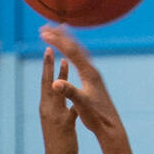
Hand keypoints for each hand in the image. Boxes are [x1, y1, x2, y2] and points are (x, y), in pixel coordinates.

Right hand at [39, 26, 124, 140]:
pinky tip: (70, 54)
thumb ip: (69, 91)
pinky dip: (72, 52)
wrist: (110, 126)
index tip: (43, 34)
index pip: (70, 51)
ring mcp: (93, 74)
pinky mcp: (93, 80)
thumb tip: (55, 83)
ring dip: (67, 41)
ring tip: (58, 31)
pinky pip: (81, 60)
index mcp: (88, 73)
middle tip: (45, 26)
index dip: (57, 41)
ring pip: (79, 51)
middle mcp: (92, 70)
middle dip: (60, 35)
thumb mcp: (81, 103)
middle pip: (75, 46)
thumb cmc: (96, 116)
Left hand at [39, 45, 77, 153]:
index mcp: (50, 109)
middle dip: (50, 66)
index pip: (49, 83)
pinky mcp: (55, 119)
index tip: (50, 50)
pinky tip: (68, 85)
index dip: (50, 67)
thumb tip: (71, 101)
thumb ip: (69, 112)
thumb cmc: (63, 147)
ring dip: (59, 75)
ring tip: (63, 62)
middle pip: (48, 82)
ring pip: (54, 90)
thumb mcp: (67, 127)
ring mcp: (51, 114)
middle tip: (50, 49)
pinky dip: (63, 89)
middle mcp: (48, 108)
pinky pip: (59, 99)